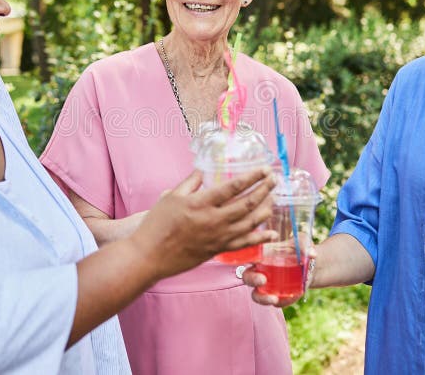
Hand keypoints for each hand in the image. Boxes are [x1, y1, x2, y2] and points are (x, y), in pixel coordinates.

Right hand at [132, 168, 275, 280]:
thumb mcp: (171, 196)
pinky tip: (271, 233)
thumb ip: (190, 182)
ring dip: (265, 210)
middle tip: (274, 180)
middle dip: (264, 190)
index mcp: (202, 203)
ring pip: (250, 223)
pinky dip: (260, 238)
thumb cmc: (157, 225)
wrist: (149, 256)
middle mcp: (214, 220)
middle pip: (247, 204)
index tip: (264, 169)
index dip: (252, 177)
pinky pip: (244, 244)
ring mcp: (218, 237)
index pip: (234, 187)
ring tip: (274, 199)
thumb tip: (203, 168)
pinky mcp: (218, 250)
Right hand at [242, 247, 317, 307]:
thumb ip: (304, 244)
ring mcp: (268, 287)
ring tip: (273, 299)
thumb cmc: (301, 249)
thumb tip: (312, 254)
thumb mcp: (302, 242)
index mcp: (261, 255)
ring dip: (262, 298)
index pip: (248, 256)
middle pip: (247, 277)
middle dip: (252, 279)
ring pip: (257, 295)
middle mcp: (260, 271)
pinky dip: (284, 302)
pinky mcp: (278, 296)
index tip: (254, 260)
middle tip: (262, 280)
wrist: (312, 266)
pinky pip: (277, 302)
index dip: (245, 258)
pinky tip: (293, 297)